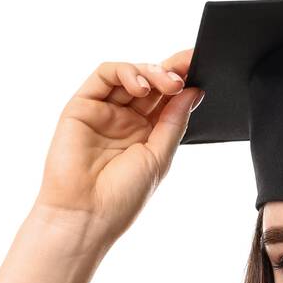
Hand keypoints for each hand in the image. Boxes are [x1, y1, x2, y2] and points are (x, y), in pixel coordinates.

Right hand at [34, 48, 200, 240]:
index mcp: (146, 135)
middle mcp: (125, 120)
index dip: (183, 82)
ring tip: (167, 83)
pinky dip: (125, 72)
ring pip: (129, 75)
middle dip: (171, 72)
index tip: (201, 67)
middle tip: (186, 72)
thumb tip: (193, 92)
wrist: (85, 216)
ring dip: (151, 71)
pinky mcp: (82, 106)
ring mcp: (104, 112)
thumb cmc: (120, 198)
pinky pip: (104, 76)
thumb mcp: (159, 158)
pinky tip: (140, 86)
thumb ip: (174, 123)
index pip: (167, 100)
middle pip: (150, 82)